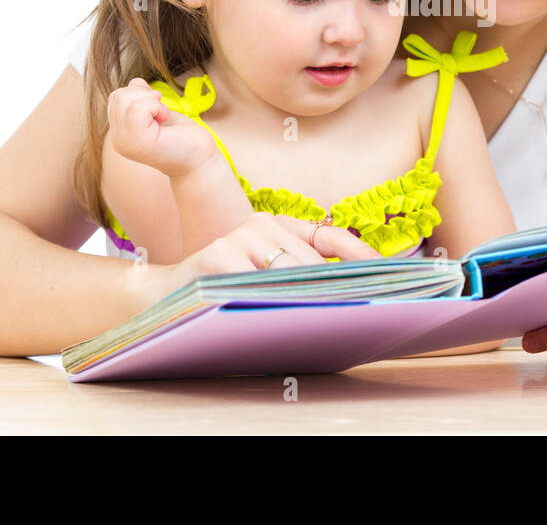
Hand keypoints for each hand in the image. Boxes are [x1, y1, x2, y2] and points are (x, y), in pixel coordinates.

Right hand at [107, 78, 216, 177]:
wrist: (199, 160)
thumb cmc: (182, 137)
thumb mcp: (158, 111)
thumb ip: (142, 97)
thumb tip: (135, 82)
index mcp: (120, 133)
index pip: (116, 98)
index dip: (139, 94)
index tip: (157, 108)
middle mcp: (118, 140)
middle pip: (118, 96)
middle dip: (144, 95)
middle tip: (161, 113)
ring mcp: (126, 143)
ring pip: (126, 100)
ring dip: (151, 101)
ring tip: (162, 117)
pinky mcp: (138, 143)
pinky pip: (137, 108)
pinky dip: (155, 106)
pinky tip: (164, 119)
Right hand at [141, 212, 382, 303]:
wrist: (159, 297)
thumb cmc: (220, 293)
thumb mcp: (261, 279)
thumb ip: (295, 278)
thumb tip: (348, 295)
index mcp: (276, 225)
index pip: (329, 235)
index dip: (359, 254)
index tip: (386, 273)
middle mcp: (260, 223)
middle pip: (313, 262)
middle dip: (334, 290)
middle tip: (359, 313)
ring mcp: (238, 237)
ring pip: (289, 274)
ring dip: (307, 301)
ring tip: (329, 322)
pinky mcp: (217, 255)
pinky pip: (257, 284)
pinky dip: (271, 304)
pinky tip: (281, 319)